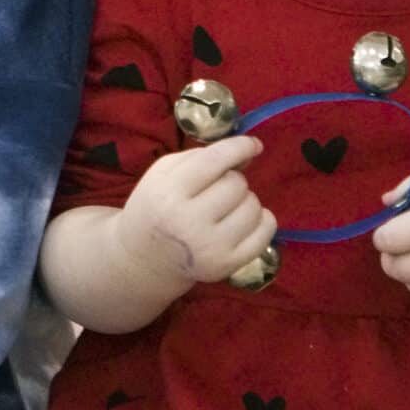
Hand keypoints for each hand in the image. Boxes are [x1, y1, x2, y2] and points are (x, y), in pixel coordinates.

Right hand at [120, 135, 277, 288]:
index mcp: (168, 193)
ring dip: (245, 201)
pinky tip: (244, 221)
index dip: (240, 147)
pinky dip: (262, 220)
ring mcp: (210, 247)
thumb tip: (248, 152)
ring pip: (254, 206)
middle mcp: (188, 222)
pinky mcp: (228, 264)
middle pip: (237, 183)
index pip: (214, 160)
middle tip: (216, 190)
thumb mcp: (162, 174)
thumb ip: (201, 156)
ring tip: (226, 208)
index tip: (254, 145)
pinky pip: (265, 231)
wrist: (143, 258)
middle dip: (232, 180)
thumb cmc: (155, 207)